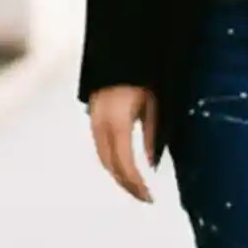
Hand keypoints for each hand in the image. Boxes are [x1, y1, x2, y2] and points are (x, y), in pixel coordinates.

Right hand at [88, 85, 158, 202]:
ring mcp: (94, 121)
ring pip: (103, 158)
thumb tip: (150, 166)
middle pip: (111, 165)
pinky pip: (101, 147)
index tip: (149, 196)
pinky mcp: (93, 117)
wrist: (121, 50)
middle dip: (127, 185)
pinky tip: (126, 169)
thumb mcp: (154, 105)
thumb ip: (152, 135)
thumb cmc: (145, 75)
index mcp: (118, 122)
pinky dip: (113, 162)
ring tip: (137, 187)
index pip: (124, 163)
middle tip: (146, 197)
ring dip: (119, 176)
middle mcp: (101, 124)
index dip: (136, 184)